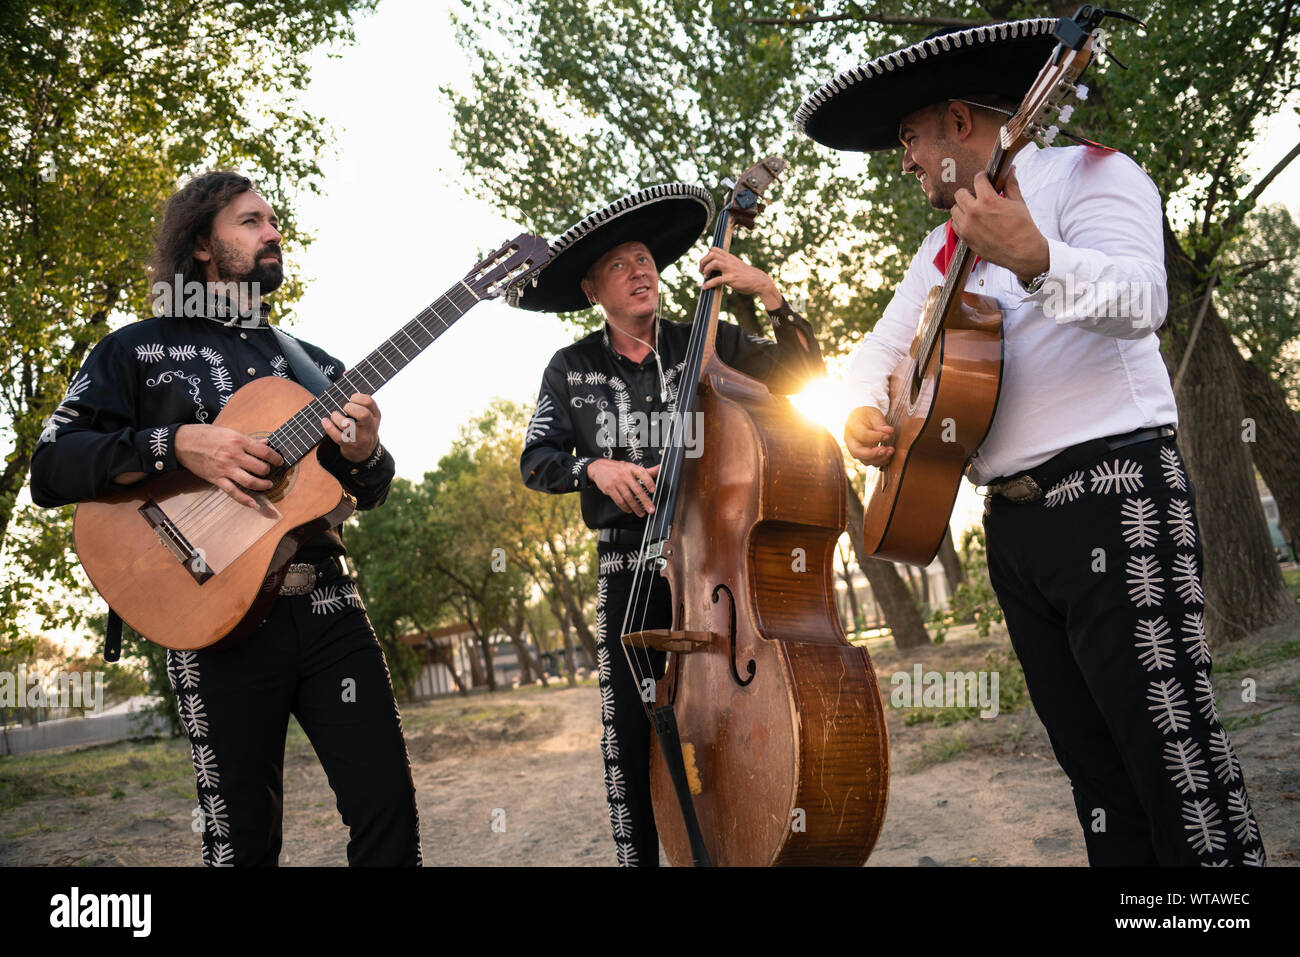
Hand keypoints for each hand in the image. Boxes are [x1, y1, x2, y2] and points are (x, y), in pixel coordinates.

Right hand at [175, 424, 284, 507]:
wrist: (181, 443)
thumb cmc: (205, 434)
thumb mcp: (228, 431)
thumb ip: (248, 440)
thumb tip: (266, 443)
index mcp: (238, 441)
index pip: (265, 452)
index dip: (276, 458)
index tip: (280, 461)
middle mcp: (234, 455)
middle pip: (260, 468)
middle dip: (269, 471)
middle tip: (271, 472)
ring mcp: (225, 469)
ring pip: (251, 482)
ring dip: (263, 486)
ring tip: (268, 485)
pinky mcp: (216, 479)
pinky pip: (233, 493)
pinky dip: (245, 500)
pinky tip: (254, 503)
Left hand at [321, 393, 380, 462]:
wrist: (365, 452)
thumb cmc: (364, 428)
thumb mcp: (370, 416)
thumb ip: (362, 402)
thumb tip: (346, 382)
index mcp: (375, 417)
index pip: (369, 402)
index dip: (357, 397)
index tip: (352, 399)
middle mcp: (369, 427)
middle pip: (362, 414)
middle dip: (350, 407)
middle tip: (345, 408)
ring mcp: (359, 438)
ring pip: (347, 425)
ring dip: (337, 417)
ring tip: (335, 416)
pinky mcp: (348, 445)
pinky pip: (337, 436)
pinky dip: (329, 427)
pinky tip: (325, 421)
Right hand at [587, 461, 659, 516]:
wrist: (598, 468)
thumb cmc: (618, 468)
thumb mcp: (631, 467)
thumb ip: (646, 471)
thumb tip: (660, 468)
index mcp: (631, 468)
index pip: (642, 474)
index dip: (648, 482)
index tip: (653, 490)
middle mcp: (624, 474)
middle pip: (636, 489)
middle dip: (645, 501)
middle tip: (651, 509)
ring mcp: (616, 482)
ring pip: (628, 497)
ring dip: (636, 507)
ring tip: (641, 513)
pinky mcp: (609, 489)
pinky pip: (619, 500)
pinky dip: (625, 507)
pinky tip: (630, 510)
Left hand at [699, 247, 783, 310]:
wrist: (759, 281)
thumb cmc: (746, 275)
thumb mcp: (736, 266)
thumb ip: (726, 265)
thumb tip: (715, 270)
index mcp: (730, 257)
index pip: (714, 249)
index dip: (706, 256)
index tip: (705, 264)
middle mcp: (729, 261)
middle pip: (712, 254)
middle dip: (703, 261)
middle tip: (702, 270)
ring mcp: (730, 269)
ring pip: (713, 263)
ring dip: (706, 270)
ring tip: (706, 277)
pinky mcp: (731, 278)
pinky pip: (717, 280)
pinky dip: (708, 284)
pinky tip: (705, 287)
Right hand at [844, 406, 894, 466]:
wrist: (861, 419)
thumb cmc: (866, 415)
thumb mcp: (873, 414)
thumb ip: (880, 423)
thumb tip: (889, 431)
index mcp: (852, 427)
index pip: (862, 435)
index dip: (876, 437)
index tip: (888, 435)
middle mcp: (850, 440)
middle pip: (857, 452)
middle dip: (873, 453)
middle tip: (886, 450)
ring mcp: (855, 449)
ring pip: (864, 460)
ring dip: (879, 458)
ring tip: (890, 451)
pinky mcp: (862, 455)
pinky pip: (869, 462)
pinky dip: (879, 461)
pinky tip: (888, 455)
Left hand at [951, 167, 1049, 283]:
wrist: (1023, 252)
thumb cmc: (1023, 227)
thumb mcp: (1018, 202)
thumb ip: (1011, 184)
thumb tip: (1010, 169)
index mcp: (988, 200)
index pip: (977, 179)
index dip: (982, 177)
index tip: (985, 180)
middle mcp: (974, 212)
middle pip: (960, 193)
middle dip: (969, 192)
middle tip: (978, 197)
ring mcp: (967, 227)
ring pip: (954, 209)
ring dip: (962, 207)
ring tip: (974, 210)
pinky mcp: (965, 239)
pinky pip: (955, 225)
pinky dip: (961, 222)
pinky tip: (972, 222)